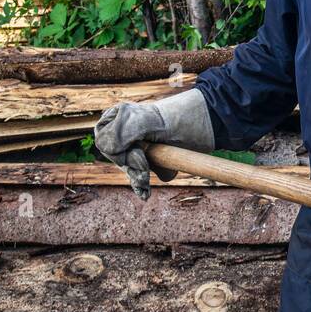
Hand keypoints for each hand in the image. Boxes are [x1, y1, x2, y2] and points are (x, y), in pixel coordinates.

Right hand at [93, 88, 213, 199]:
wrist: (206, 125)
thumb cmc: (178, 118)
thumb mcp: (150, 120)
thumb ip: (123, 129)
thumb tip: (104, 146)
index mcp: (116, 117)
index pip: (105, 142)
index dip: (119, 151)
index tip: (140, 151)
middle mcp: (123, 133)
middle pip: (116, 159)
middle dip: (132, 166)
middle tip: (146, 166)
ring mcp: (136, 149)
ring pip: (128, 171)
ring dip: (139, 177)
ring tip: (151, 180)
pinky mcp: (149, 163)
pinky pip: (139, 180)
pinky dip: (142, 187)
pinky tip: (145, 194)